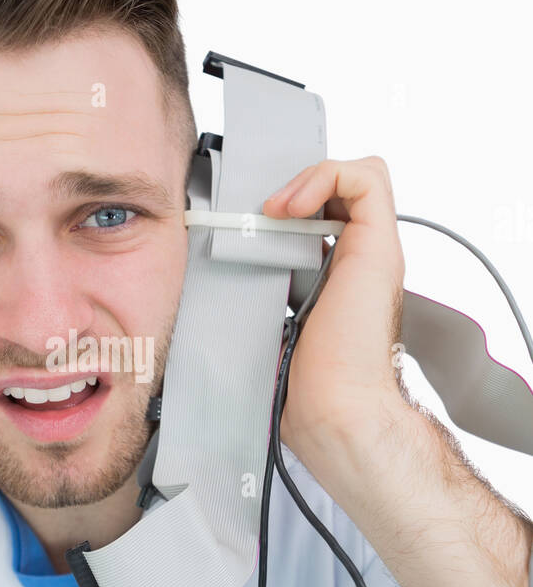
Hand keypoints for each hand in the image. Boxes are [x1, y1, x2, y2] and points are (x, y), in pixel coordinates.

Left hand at [261, 155, 405, 454]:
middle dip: (297, 185)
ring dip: (311, 178)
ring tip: (277, 210)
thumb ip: (254, 299)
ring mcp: (373, 252)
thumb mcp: (265, 327)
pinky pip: (366, 177)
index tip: (247, 222)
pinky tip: (290, 209)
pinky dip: (325, 178)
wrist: (334, 410)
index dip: (291, 203)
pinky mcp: (379, 246)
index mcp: (336, 278)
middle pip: (342, 190)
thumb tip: (206, 286)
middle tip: (260, 212)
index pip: (325, 214)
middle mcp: (360, 260)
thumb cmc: (303, 388)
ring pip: (360, 176)